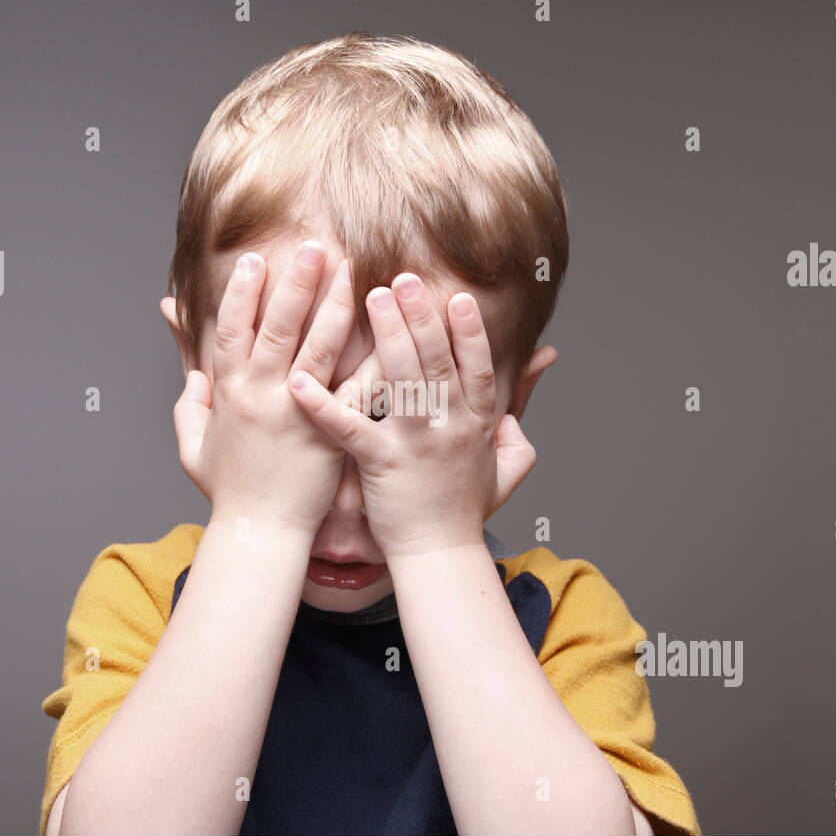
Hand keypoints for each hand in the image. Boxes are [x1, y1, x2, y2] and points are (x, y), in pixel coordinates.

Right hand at [174, 241, 355, 534]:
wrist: (260, 532)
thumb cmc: (230, 491)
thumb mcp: (194, 445)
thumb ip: (189, 405)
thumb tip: (191, 375)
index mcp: (229, 392)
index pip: (233, 329)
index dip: (244, 293)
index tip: (257, 259)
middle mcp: (262, 395)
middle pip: (278, 326)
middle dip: (296, 283)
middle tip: (314, 247)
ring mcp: (297, 413)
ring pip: (318, 348)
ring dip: (335, 306)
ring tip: (352, 272)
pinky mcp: (330, 433)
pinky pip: (355, 391)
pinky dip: (372, 361)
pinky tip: (389, 333)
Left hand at [287, 273, 536, 557]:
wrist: (441, 556)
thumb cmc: (465, 511)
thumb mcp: (507, 466)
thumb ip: (519, 424)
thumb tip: (533, 384)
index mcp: (478, 423)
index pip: (476, 367)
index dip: (468, 331)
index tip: (457, 296)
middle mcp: (450, 426)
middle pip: (437, 361)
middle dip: (422, 317)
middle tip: (404, 279)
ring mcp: (416, 443)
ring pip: (402, 380)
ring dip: (387, 336)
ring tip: (372, 298)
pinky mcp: (381, 463)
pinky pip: (350, 428)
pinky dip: (324, 404)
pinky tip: (301, 380)